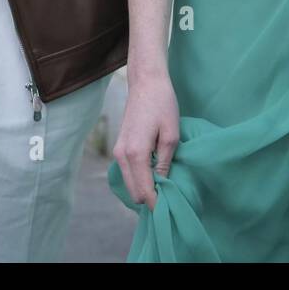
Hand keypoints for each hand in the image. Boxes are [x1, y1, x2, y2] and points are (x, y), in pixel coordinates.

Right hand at [112, 69, 179, 210]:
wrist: (145, 82)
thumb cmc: (162, 104)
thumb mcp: (171, 135)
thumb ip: (165, 163)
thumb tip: (163, 185)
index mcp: (135, 154)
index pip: (143, 191)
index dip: (157, 203)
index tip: (171, 207)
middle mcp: (121, 156)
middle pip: (133, 192)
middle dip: (149, 198)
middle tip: (170, 196)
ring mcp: (117, 152)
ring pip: (129, 184)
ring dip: (144, 188)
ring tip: (164, 184)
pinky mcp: (118, 148)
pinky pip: (127, 172)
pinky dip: (139, 178)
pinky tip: (154, 173)